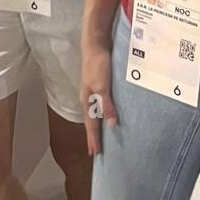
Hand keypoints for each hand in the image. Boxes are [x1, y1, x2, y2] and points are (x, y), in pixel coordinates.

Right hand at [80, 39, 116, 156]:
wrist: (95, 44)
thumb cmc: (98, 65)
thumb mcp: (103, 86)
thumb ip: (107, 105)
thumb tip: (111, 125)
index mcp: (87, 101)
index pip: (91, 125)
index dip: (93, 139)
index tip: (95, 155)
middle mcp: (88, 98)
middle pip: (90, 121)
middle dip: (93, 136)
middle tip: (95, 151)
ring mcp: (92, 91)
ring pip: (94, 113)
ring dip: (97, 126)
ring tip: (99, 137)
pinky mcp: (99, 84)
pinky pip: (99, 104)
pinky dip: (102, 113)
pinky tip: (106, 114)